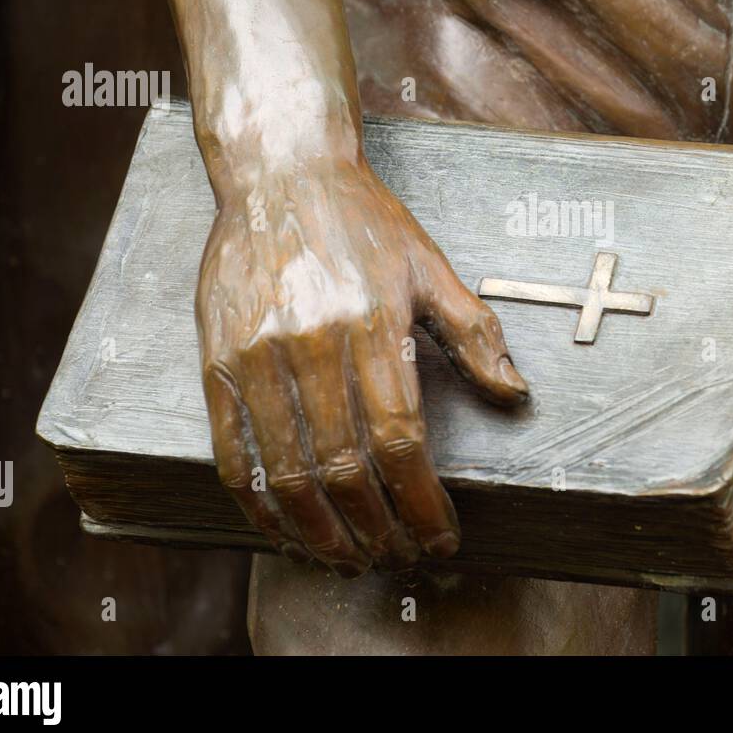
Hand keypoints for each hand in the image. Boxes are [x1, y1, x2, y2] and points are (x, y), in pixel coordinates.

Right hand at [197, 161, 527, 575]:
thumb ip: (474, 333)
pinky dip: (260, 504)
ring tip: (348, 558)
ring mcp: (258, 355)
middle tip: (397, 558)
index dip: (422, 503)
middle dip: (377, 530)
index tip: (440, 539)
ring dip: (321, 532)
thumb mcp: (431, 267)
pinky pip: (233, 452)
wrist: (279, 174)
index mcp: (373, 325)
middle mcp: (312, 344)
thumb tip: (515, 394)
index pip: (401, 441)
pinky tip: (286, 529)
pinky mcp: (218, 360)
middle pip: (345, 469)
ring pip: (287, 473)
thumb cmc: (363, 222)